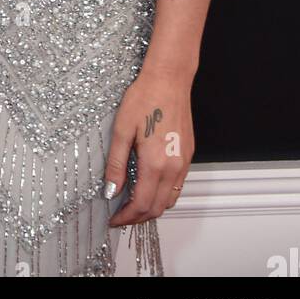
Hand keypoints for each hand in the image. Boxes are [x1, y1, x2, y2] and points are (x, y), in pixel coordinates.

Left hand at [105, 69, 193, 226]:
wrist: (169, 79)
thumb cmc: (144, 98)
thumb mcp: (121, 129)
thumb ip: (116, 164)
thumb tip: (111, 190)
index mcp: (155, 163)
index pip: (141, 204)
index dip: (126, 217)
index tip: (113, 219)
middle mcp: (173, 167)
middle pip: (157, 208)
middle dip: (138, 217)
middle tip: (120, 216)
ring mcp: (184, 162)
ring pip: (170, 199)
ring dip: (152, 208)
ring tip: (132, 204)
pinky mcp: (188, 155)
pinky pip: (178, 186)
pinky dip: (163, 195)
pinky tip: (149, 186)